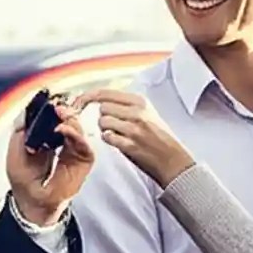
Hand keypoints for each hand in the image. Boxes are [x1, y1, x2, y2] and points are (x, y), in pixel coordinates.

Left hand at [7, 102, 94, 223]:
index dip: (54, 106)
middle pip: (70, 119)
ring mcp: (75, 151)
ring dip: (70, 119)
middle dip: (64, 109)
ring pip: (79, 128)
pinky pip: (85, 145)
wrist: (31, 201)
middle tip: (57, 104)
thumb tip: (27, 110)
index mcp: (49, 137)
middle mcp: (64, 142)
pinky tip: (63, 130)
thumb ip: (21, 129)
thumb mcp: (16, 149)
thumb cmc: (23, 179)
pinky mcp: (83, 162)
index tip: (50, 97)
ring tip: (60, 113)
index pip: (56, 116)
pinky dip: (75, 135)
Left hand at [72, 89, 193, 187]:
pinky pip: (107, 137)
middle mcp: (137, 112)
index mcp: (140, 101)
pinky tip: (119, 142)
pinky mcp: (130, 145)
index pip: (105, 92)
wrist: (173, 160)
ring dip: (106, 129)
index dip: (87, 97)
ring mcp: (134, 128)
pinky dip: (109, 140)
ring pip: (103, 122)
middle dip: (102, 117)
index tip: (79, 103)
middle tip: (112, 126)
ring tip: (119, 135)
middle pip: (102, 107)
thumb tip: (102, 98)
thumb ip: (127, 105)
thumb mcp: (148, 113)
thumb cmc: (160, 137)